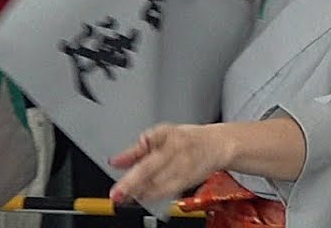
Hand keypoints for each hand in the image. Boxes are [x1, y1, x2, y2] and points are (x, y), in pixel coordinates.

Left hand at [108, 123, 229, 202]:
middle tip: (117, 194)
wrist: (216, 146)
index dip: (128, 168)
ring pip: (158, 187)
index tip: (114, 174)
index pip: (145, 158)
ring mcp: (184, 172)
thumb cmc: (187, 138)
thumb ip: (137, 149)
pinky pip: (167, 192)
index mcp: (169, 141)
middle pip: (150, 174)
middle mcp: (177, 157)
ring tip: (126, 195)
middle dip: (131, 185)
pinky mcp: (188, 183)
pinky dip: (153, 195)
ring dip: (140, 192)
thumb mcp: (160, 133)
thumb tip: (116, 161)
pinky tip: (142, 195)